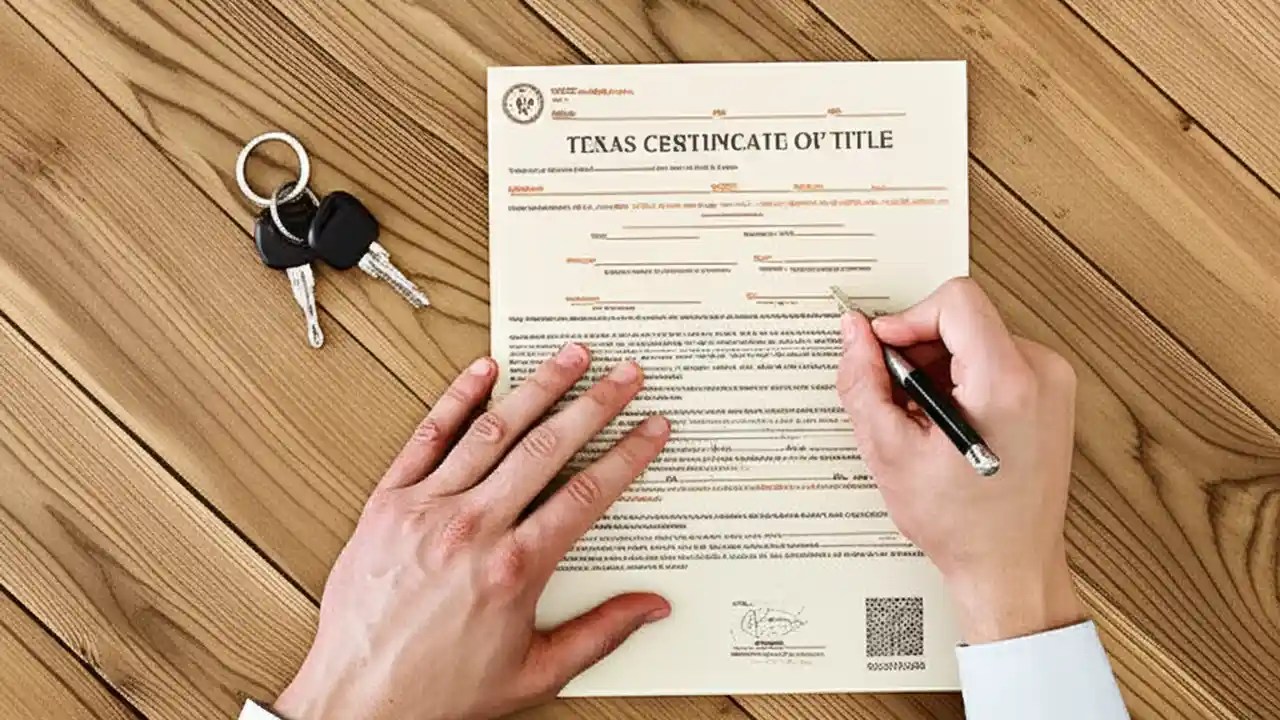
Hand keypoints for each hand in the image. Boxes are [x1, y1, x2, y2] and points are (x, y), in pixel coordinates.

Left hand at [273, 344, 670, 719]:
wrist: (358, 702)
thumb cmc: (440, 692)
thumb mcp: (535, 673)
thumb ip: (600, 633)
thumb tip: (651, 606)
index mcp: (515, 568)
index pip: (588, 492)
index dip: (628, 454)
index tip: (651, 428)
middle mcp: (473, 529)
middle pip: (548, 447)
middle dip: (595, 404)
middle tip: (624, 374)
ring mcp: (427, 510)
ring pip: (492, 431)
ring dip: (537, 387)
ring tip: (568, 357)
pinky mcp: (388, 504)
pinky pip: (426, 438)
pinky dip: (456, 400)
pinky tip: (483, 370)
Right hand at [836, 278, 1084, 643]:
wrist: (1010, 567)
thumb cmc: (962, 525)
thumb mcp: (890, 453)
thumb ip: (864, 383)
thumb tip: (854, 334)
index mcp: (1006, 383)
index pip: (956, 301)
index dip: (908, 318)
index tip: (885, 349)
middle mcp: (1041, 374)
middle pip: (964, 319)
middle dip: (919, 351)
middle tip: (898, 400)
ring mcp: (1052, 384)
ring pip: (976, 338)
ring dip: (937, 369)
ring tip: (923, 422)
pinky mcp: (1051, 395)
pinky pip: (994, 360)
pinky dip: (960, 381)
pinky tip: (946, 426)